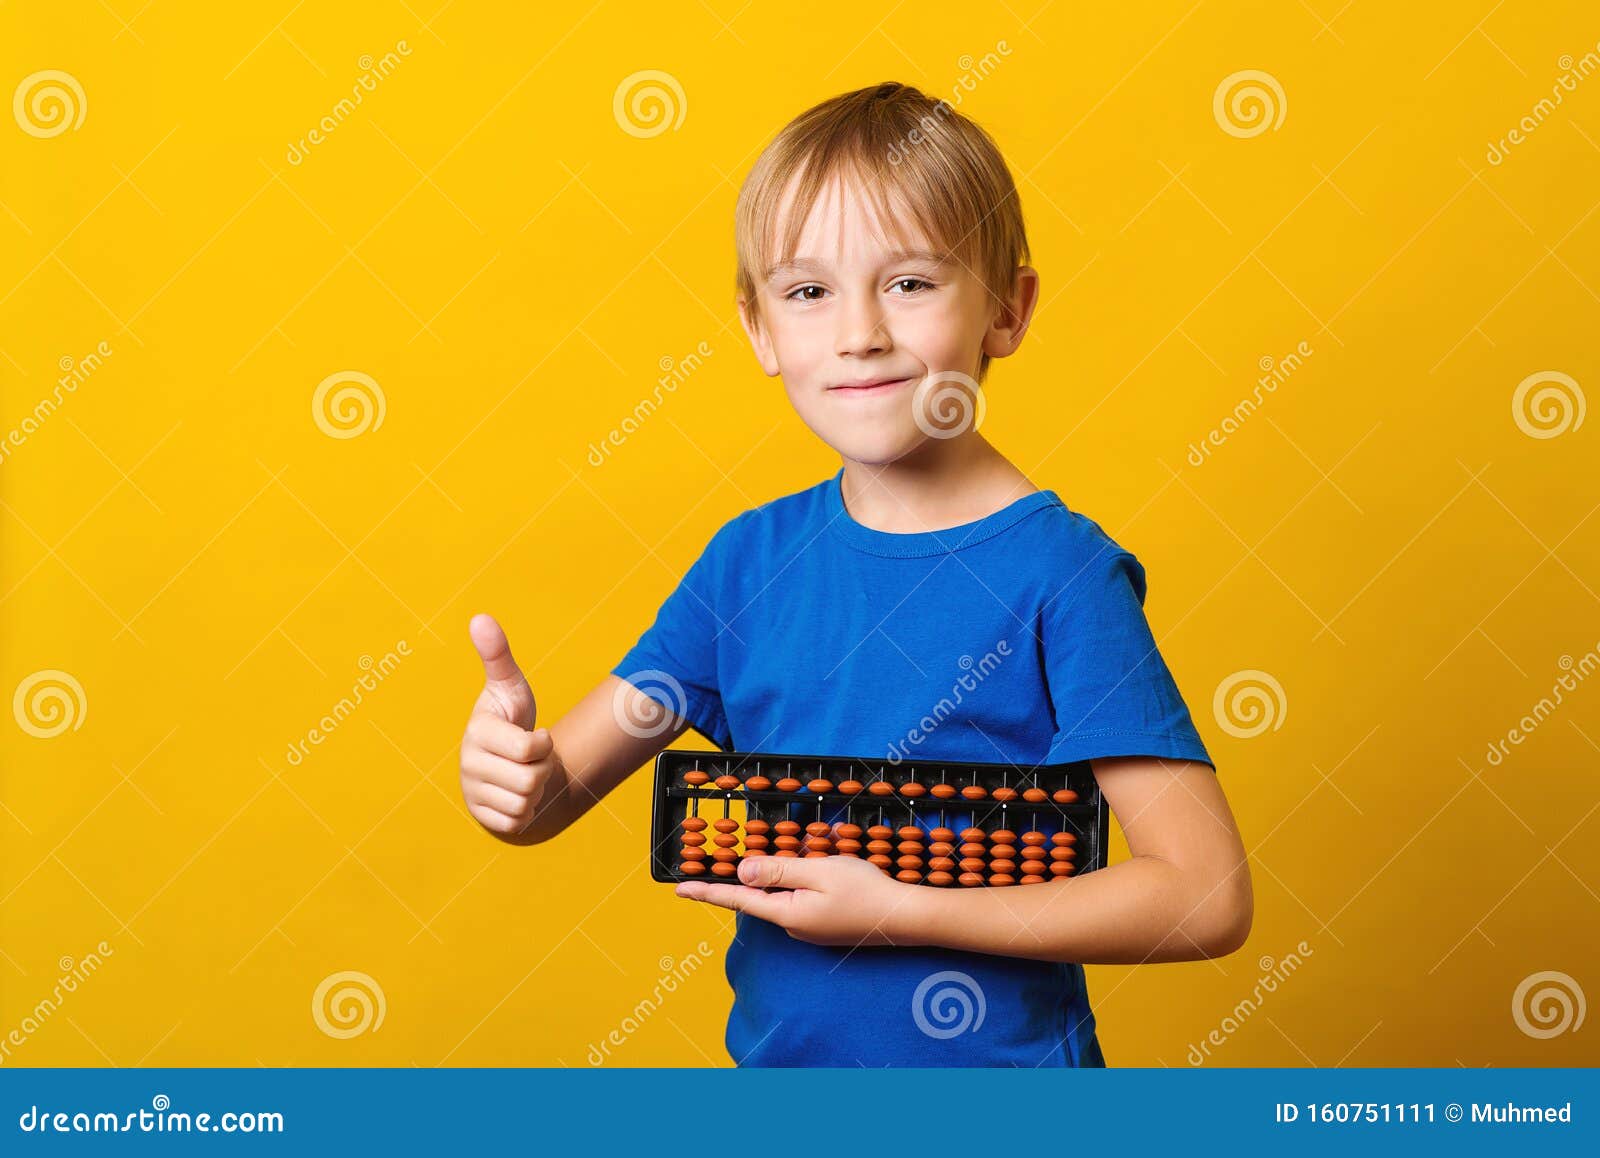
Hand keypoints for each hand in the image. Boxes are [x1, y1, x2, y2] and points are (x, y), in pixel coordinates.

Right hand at [460, 613, 556, 836]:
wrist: (505, 759)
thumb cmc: (509, 718)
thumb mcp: (509, 686)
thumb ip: (497, 655)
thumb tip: (480, 618)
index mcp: (477, 732)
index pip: (528, 750)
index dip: (544, 744)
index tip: (536, 735)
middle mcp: (468, 764)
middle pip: (531, 780)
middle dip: (542, 769)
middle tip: (531, 758)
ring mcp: (471, 793)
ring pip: (525, 804)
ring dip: (536, 790)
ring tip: (523, 773)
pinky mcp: (482, 817)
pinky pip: (517, 822)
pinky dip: (526, 811)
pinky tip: (517, 793)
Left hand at [674, 854, 929, 947]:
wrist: (906, 919)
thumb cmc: (865, 892)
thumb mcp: (818, 872)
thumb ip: (778, 871)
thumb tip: (742, 873)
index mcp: (786, 914)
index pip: (737, 899)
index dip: (707, 892)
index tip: (678, 890)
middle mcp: (793, 927)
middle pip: (765, 894)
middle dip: (771, 870)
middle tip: (797, 853)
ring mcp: (809, 929)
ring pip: (788, 894)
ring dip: (796, 874)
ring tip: (832, 865)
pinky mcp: (824, 926)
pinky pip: (804, 899)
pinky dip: (811, 882)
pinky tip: (835, 873)